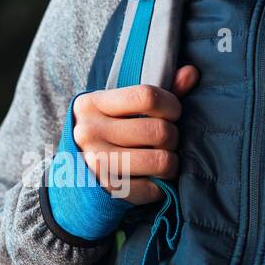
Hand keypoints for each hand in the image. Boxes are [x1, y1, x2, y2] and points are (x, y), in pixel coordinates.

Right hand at [71, 65, 199, 203]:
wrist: (73, 174)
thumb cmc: (105, 133)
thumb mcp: (119, 109)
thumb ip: (156, 94)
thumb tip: (191, 73)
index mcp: (93, 104)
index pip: (146, 96)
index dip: (171, 104)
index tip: (173, 113)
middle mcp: (90, 132)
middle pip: (158, 130)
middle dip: (174, 137)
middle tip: (170, 141)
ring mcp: (97, 163)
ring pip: (161, 160)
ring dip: (172, 163)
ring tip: (167, 161)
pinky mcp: (107, 191)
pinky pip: (153, 188)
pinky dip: (161, 186)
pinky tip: (155, 180)